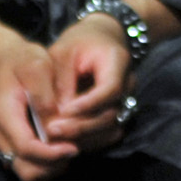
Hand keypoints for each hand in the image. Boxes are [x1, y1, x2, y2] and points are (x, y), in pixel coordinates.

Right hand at [0, 29, 81, 180]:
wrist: (1, 59)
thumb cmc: (21, 59)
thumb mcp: (36, 65)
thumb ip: (44, 94)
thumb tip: (53, 122)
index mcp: (4, 114)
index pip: (26, 148)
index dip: (52, 154)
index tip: (74, 147)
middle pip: (25, 170)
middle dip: (52, 166)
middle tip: (74, 149)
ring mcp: (3, 141)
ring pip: (27, 173)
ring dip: (50, 169)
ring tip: (69, 149)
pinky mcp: (10, 144)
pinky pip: (28, 167)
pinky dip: (46, 166)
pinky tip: (60, 150)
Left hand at [40, 14, 134, 150]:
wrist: (101, 39)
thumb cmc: (79, 42)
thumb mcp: (63, 52)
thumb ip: (61, 81)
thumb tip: (57, 113)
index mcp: (118, 61)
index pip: (111, 88)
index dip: (88, 104)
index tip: (63, 111)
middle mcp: (128, 83)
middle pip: (112, 114)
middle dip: (81, 126)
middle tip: (52, 130)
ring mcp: (127, 100)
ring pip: (111, 128)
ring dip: (84, 137)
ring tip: (56, 137)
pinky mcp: (119, 112)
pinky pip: (109, 133)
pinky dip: (90, 140)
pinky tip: (68, 140)